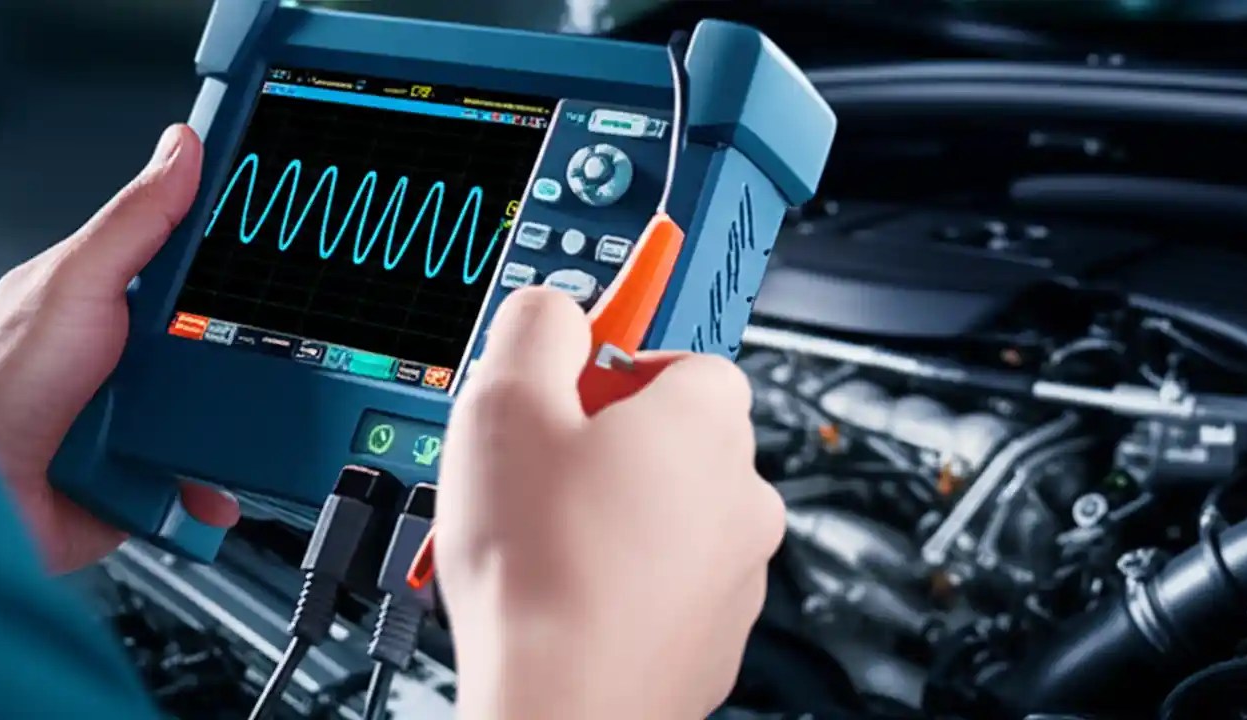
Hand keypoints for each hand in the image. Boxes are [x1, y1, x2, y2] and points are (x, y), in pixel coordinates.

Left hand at [0, 125, 239, 573]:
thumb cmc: (2, 384)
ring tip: (235, 418)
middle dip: (254, 349)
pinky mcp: (152, 471)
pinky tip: (214, 482)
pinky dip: (217, 485)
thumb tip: (183, 149)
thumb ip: (136, 220)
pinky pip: (207, 473)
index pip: (189, 258)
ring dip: (238, 423)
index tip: (287, 238)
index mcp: (110, 298)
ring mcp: (143, 416)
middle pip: (224, 337)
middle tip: (278, 345)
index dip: (238, 248)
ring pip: (224, 409)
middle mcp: (129, 356)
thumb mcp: (78, 283)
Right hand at [436, 288, 785, 719]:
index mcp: (705, 421)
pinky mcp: (715, 635)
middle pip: (677, 435)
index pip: (684, 356)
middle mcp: (742, 493)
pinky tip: (566, 589)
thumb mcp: (504, 403)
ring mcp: (736, 571)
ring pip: (671, 512)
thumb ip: (535, 328)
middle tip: (539, 461)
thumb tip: (553, 312)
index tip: (575, 377)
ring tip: (541, 536)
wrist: (562, 707)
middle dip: (609, 439)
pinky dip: (626, 576)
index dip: (616, 363)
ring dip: (616, 510)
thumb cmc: (539, 568)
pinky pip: (668, 580)